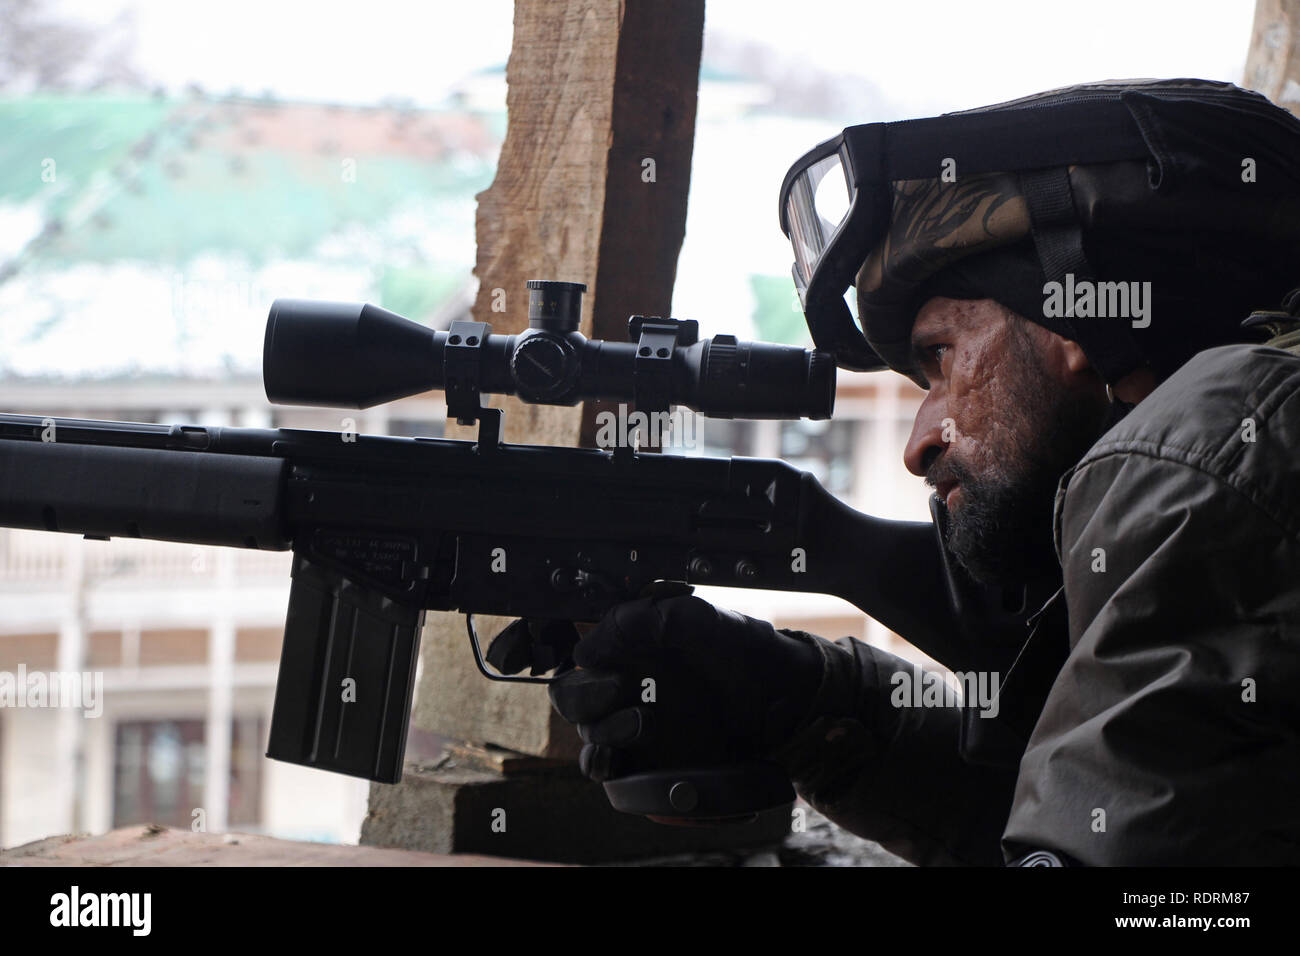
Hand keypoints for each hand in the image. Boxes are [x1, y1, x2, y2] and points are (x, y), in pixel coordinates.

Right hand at [547, 592, 823, 783]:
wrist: (784, 702)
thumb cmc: (745, 650)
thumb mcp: (697, 617)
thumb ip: (641, 620)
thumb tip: (585, 649)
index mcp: (627, 633)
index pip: (561, 630)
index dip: (527, 638)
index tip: (512, 652)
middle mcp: (620, 671)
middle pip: (564, 681)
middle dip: (580, 686)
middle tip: (617, 684)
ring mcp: (627, 712)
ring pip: (578, 721)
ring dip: (597, 719)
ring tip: (641, 717)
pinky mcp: (640, 752)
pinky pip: (598, 762)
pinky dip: (599, 759)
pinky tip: (616, 753)